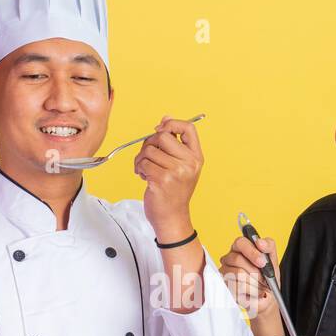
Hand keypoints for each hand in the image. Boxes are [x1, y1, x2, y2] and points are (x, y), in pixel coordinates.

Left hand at [134, 116, 202, 240]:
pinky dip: (139, 169)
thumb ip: (174, 143)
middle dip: (149, 144)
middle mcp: (189, 163)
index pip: (189, 128)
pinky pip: (143, 163)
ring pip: (149, 150)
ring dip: (141, 159)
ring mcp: (176, 172)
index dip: (172, 124)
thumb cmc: (174, 191)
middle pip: (163, 136)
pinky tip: (145, 177)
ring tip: (146, 170)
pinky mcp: (162, 180)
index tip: (160, 130)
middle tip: (148, 156)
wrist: (172, 217)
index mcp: (196, 157)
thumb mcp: (181, 166)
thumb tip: (165, 118)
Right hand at [220, 234, 279, 318]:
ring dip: (255, 282)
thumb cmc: (267, 277)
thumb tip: (260, 242)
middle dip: (255, 271)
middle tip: (264, 278)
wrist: (267, 297)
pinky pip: (238, 287)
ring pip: (238, 274)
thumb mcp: (272, 259)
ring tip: (260, 285)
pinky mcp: (225, 287)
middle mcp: (229, 259)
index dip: (251, 252)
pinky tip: (255, 291)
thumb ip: (268, 246)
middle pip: (237, 259)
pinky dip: (252, 291)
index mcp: (240, 248)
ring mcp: (224, 273)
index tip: (263, 262)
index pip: (240, 242)